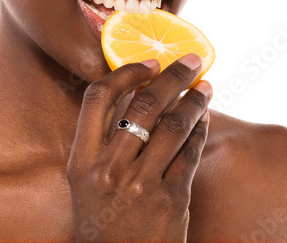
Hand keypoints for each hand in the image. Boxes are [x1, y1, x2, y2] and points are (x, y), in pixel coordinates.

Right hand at [67, 53, 212, 241]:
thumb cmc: (105, 228)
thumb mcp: (88, 187)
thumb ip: (104, 147)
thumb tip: (136, 98)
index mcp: (81, 163)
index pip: (97, 98)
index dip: (125, 73)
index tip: (149, 62)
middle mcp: (109, 170)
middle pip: (144, 104)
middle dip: (172, 76)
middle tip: (191, 61)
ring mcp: (141, 185)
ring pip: (173, 125)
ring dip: (194, 100)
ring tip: (205, 87)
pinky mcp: (171, 200)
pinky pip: (190, 153)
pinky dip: (200, 130)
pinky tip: (204, 120)